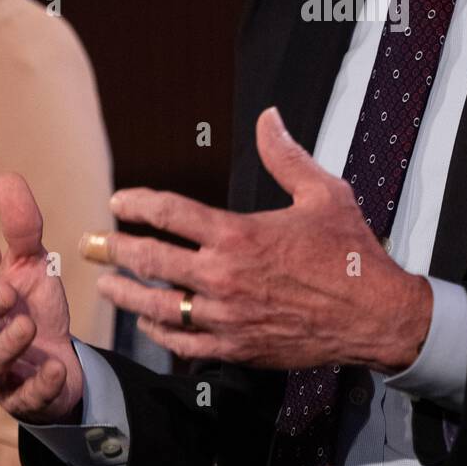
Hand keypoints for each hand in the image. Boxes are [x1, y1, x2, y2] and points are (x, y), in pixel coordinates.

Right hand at [0, 173, 83, 422]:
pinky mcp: (20, 399)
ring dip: (7, 344)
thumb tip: (8, 176)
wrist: (60, 360)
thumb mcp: (32, 265)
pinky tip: (57, 368)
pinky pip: (23, 397)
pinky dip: (38, 384)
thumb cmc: (32, 308)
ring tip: (28, 327)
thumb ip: (21, 228)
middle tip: (8, 292)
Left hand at [89, 106, 432, 370]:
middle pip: (150, 259)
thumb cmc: (351, 253)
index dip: (137, 203)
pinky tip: (150, 322)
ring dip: (125, 294)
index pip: (169, 213)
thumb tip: (268, 118)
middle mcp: (224, 276)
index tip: (120, 201)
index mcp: (239, 234)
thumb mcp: (323, 193)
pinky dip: (160, 332)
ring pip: (157, 306)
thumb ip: (286, 156)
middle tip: (91, 244)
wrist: (375, 314)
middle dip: (114, 249)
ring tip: (106, 285)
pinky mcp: (236, 347)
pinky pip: (184, 343)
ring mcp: (227, 316)